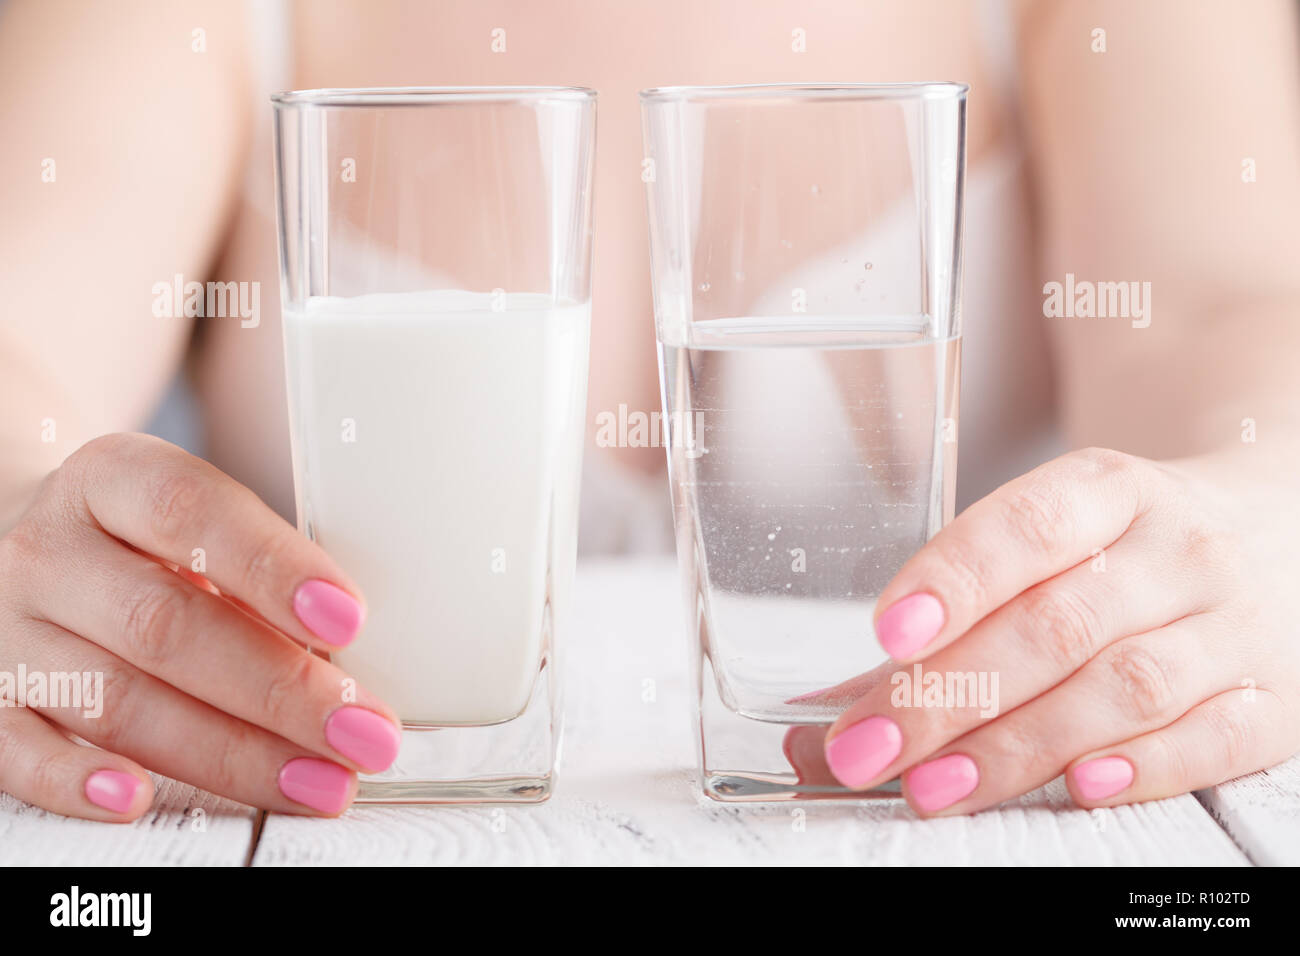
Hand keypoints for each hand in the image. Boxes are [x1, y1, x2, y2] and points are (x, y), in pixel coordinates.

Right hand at [0, 433, 399, 820]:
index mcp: (110, 479)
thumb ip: (255, 570)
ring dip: (229, 752)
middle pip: (165, 623)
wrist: (16, 537)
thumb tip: (343, 659)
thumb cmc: (137, 538)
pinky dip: (78, 782)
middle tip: (361, 729)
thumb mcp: (191, 520)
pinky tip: (142, 799)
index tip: (348, 619)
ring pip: (114, 699)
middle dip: (277, 688)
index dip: (273, 567)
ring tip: (317, 781)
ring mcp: (2, 628)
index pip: (192, 512)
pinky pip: (17, 751)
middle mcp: (45, 550)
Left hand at [820, 446, 1299, 814]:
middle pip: (1056, 623)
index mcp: (1113, 489)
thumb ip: (942, 619)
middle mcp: (1178, 550)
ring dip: (1019, 745)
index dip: (955, 580)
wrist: (1281, 526)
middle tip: (869, 745)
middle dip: (950, 693)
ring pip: (1124, 685)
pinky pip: (1215, 738)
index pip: (1029, 525)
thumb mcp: (1049, 540)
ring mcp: (1233, 624)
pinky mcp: (1274, 697)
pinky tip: (1076, 788)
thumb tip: (824, 714)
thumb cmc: (1125, 545)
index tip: (887, 635)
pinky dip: (1144, 767)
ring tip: (934, 784)